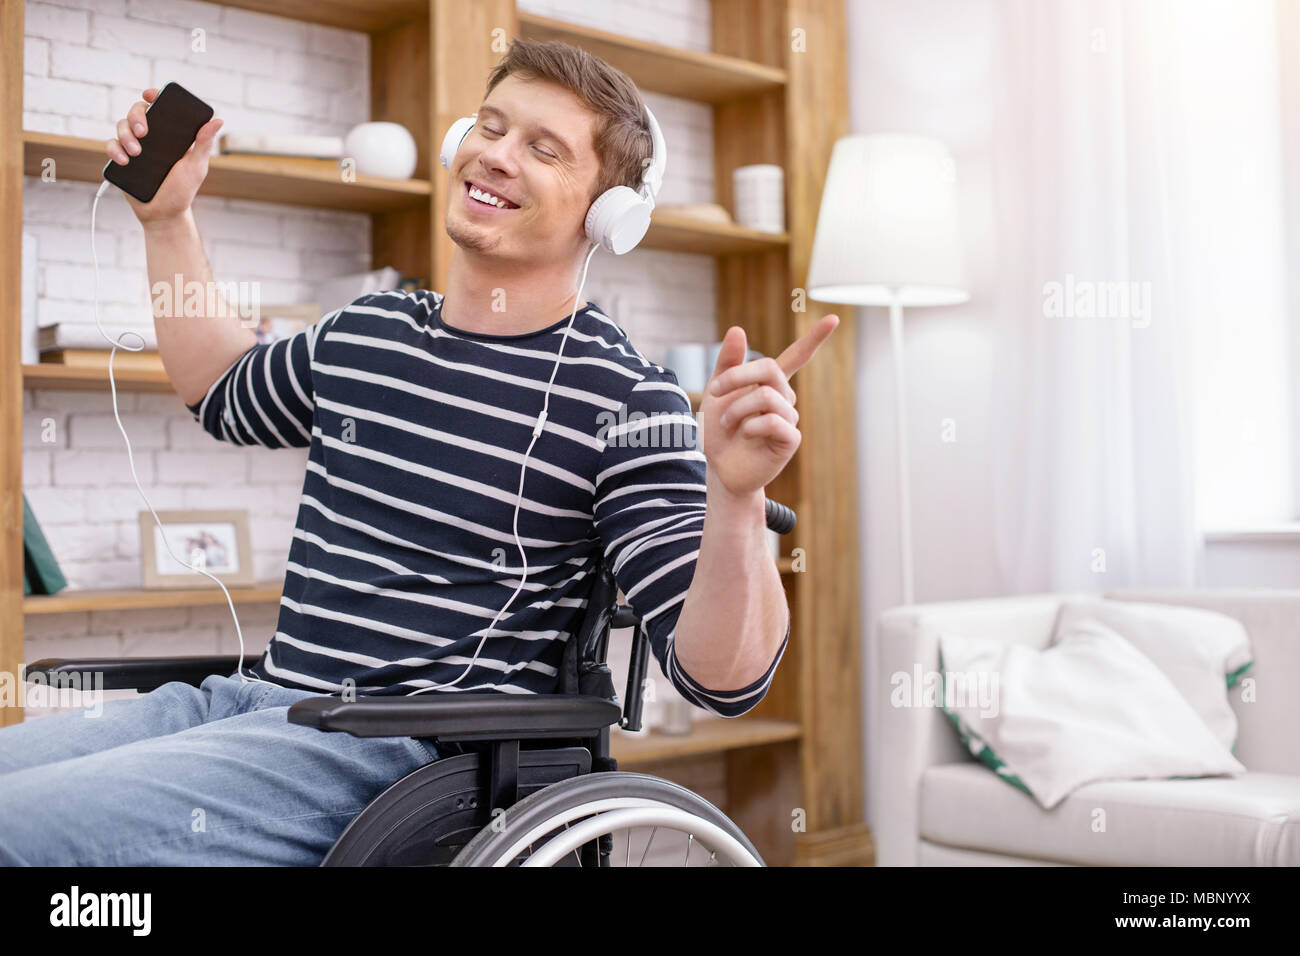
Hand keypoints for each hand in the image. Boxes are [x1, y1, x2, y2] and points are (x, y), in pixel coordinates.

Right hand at [104, 87, 223, 225]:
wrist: (163, 214)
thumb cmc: (182, 190)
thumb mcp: (196, 167)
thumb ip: (203, 144)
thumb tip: (218, 120)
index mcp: (170, 134)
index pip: (160, 108)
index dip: (154, 96)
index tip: (149, 95)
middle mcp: (151, 137)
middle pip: (137, 112)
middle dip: (136, 116)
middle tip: (143, 132)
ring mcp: (135, 146)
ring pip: (122, 126)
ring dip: (125, 134)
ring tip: (136, 152)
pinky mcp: (122, 158)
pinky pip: (111, 145)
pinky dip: (115, 149)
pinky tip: (124, 160)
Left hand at [698, 314, 838, 498]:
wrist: (720, 468)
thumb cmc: (720, 431)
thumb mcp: (716, 393)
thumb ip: (727, 363)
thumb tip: (738, 329)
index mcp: (769, 384)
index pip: (796, 357)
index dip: (814, 339)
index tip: (834, 319)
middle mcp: (783, 398)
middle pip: (769, 369)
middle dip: (737, 376)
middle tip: (715, 391)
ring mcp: (789, 418)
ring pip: (765, 397)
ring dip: (737, 408)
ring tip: (728, 423)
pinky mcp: (789, 439)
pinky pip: (773, 421)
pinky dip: (751, 426)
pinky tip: (745, 434)